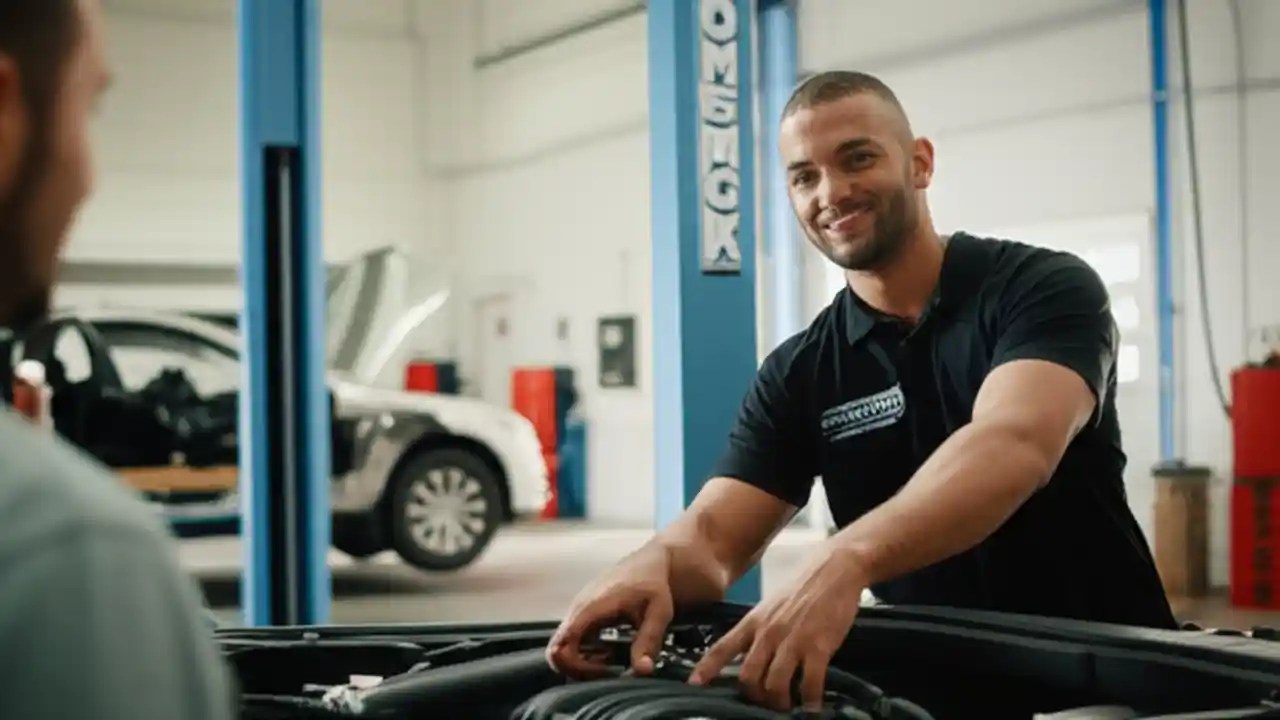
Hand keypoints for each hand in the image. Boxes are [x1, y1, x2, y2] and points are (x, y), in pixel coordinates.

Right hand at [546, 546, 675, 678]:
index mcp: (590, 608)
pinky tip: (609, 652)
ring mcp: (577, 613)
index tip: (607, 668)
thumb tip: (642, 671)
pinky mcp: (581, 616)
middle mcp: (577, 611)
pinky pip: (571, 642)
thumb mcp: (659, 612)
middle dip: (579, 670)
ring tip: (613, 661)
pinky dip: (586, 654)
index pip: (561, 646)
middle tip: (610, 671)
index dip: (578, 667)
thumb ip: (649, 640)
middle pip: (556, 652)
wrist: (647, 563)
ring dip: (584, 663)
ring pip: (562, 648)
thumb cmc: (653, 585)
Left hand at [688, 546, 867, 711]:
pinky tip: (812, 706)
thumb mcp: (770, 605)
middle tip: (765, 702)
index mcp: (753, 621)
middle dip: (754, 697)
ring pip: (774, 684)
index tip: (694, 684)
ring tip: (788, 706)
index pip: (722, 647)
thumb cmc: (803, 587)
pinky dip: (810, 701)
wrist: (835, 568)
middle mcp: (768, 632)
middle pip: (747, 677)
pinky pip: (810, 684)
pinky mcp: (819, 646)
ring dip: (779, 702)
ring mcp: (793, 640)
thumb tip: (751, 654)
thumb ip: (758, 629)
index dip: (706, 668)